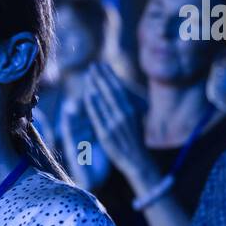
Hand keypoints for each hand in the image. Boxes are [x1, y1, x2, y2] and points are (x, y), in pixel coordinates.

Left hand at [83, 61, 156, 189]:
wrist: (137, 160)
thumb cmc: (135, 139)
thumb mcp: (135, 119)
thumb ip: (128, 106)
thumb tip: (121, 91)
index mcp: (132, 110)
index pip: (119, 88)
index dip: (110, 76)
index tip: (103, 66)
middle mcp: (124, 115)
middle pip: (110, 91)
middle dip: (101, 77)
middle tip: (93, 65)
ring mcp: (114, 124)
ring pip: (103, 101)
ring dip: (95, 86)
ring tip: (89, 75)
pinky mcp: (106, 134)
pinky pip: (97, 116)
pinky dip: (92, 104)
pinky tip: (87, 94)